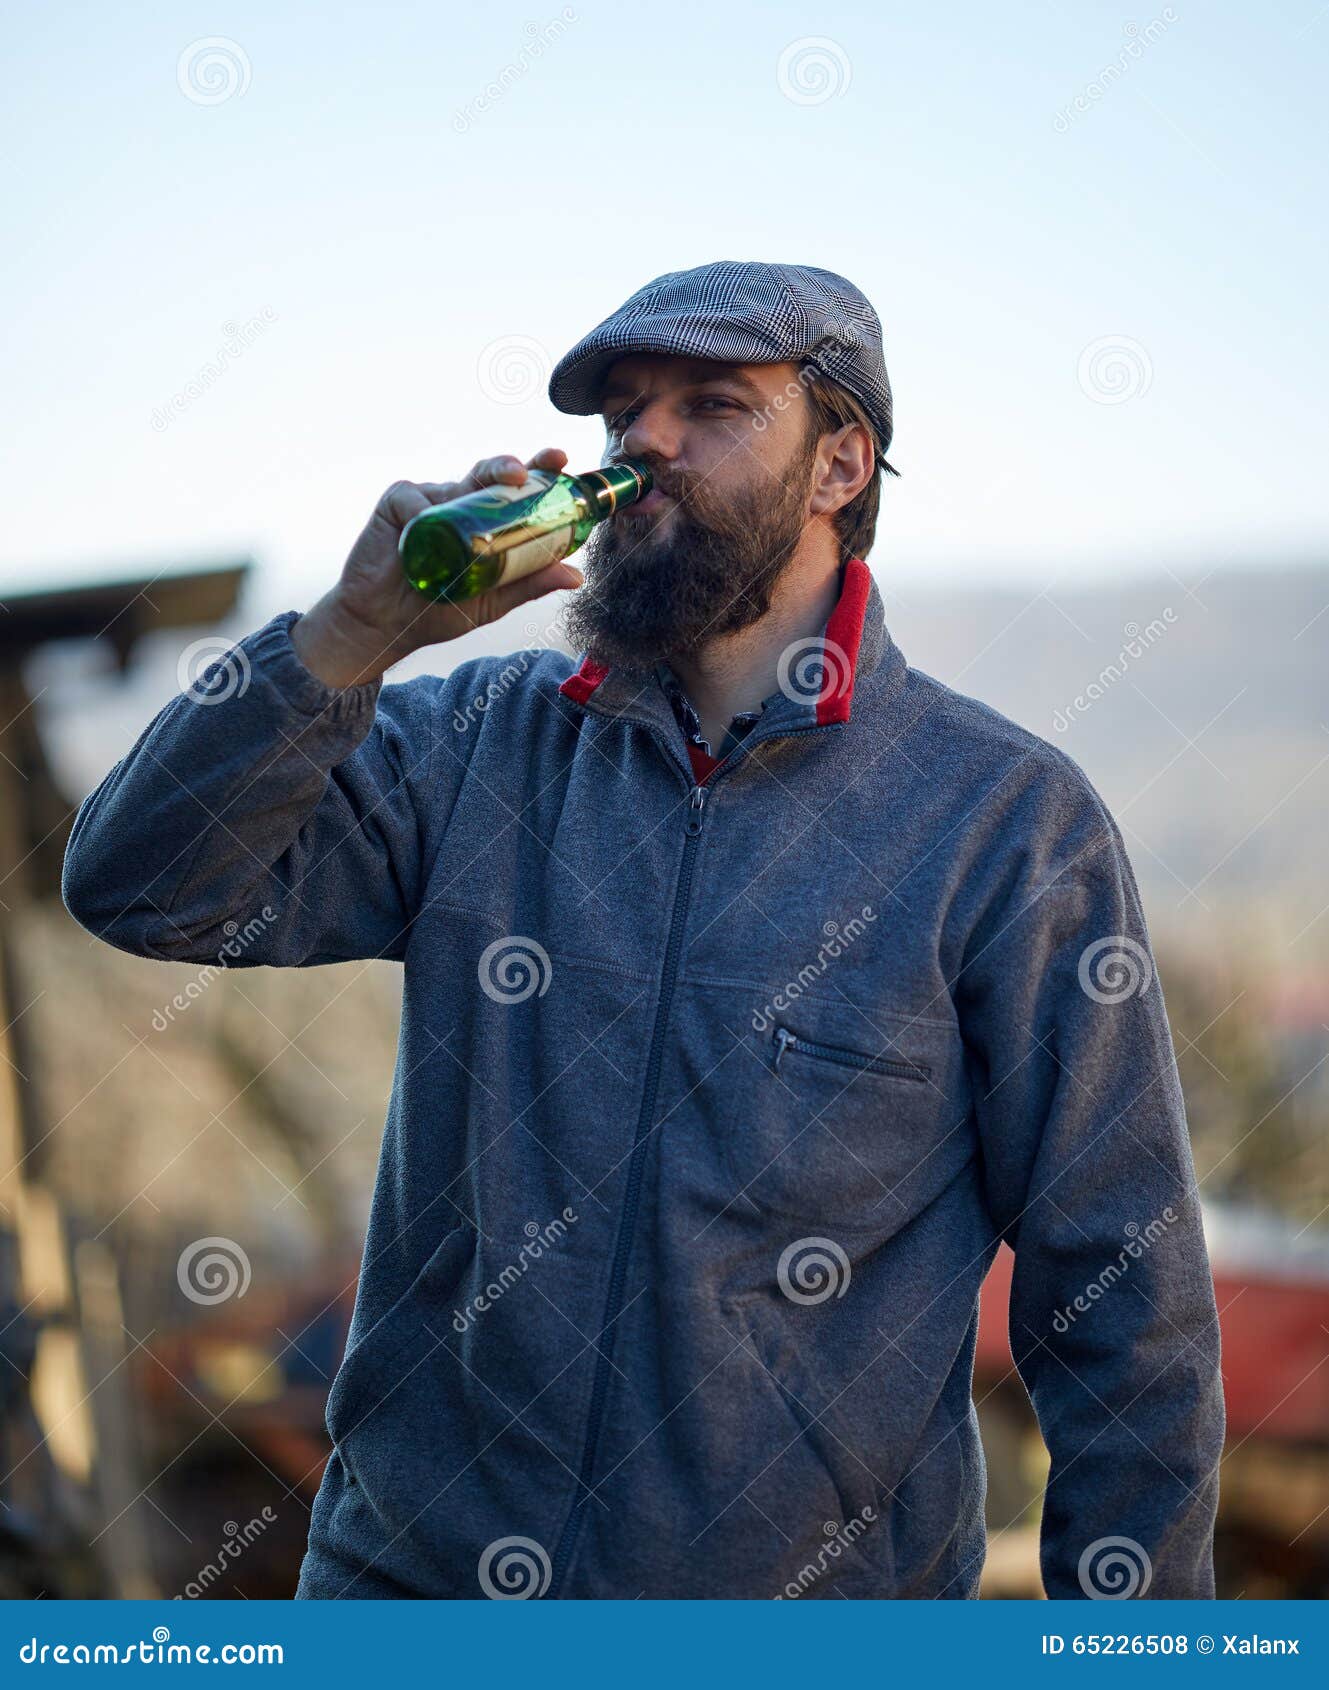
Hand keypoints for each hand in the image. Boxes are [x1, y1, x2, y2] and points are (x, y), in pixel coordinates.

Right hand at [291, 447, 579, 686]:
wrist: (386, 626)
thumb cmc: (438, 610)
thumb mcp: (492, 600)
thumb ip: (530, 584)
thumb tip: (577, 577)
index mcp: (487, 521)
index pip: (518, 491)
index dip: (540, 472)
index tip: (561, 461)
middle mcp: (462, 504)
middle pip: (492, 476)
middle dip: (513, 466)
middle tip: (527, 471)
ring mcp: (430, 501)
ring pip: (458, 483)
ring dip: (480, 480)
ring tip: (502, 484)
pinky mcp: (397, 504)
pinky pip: (414, 499)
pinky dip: (422, 512)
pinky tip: (422, 528)